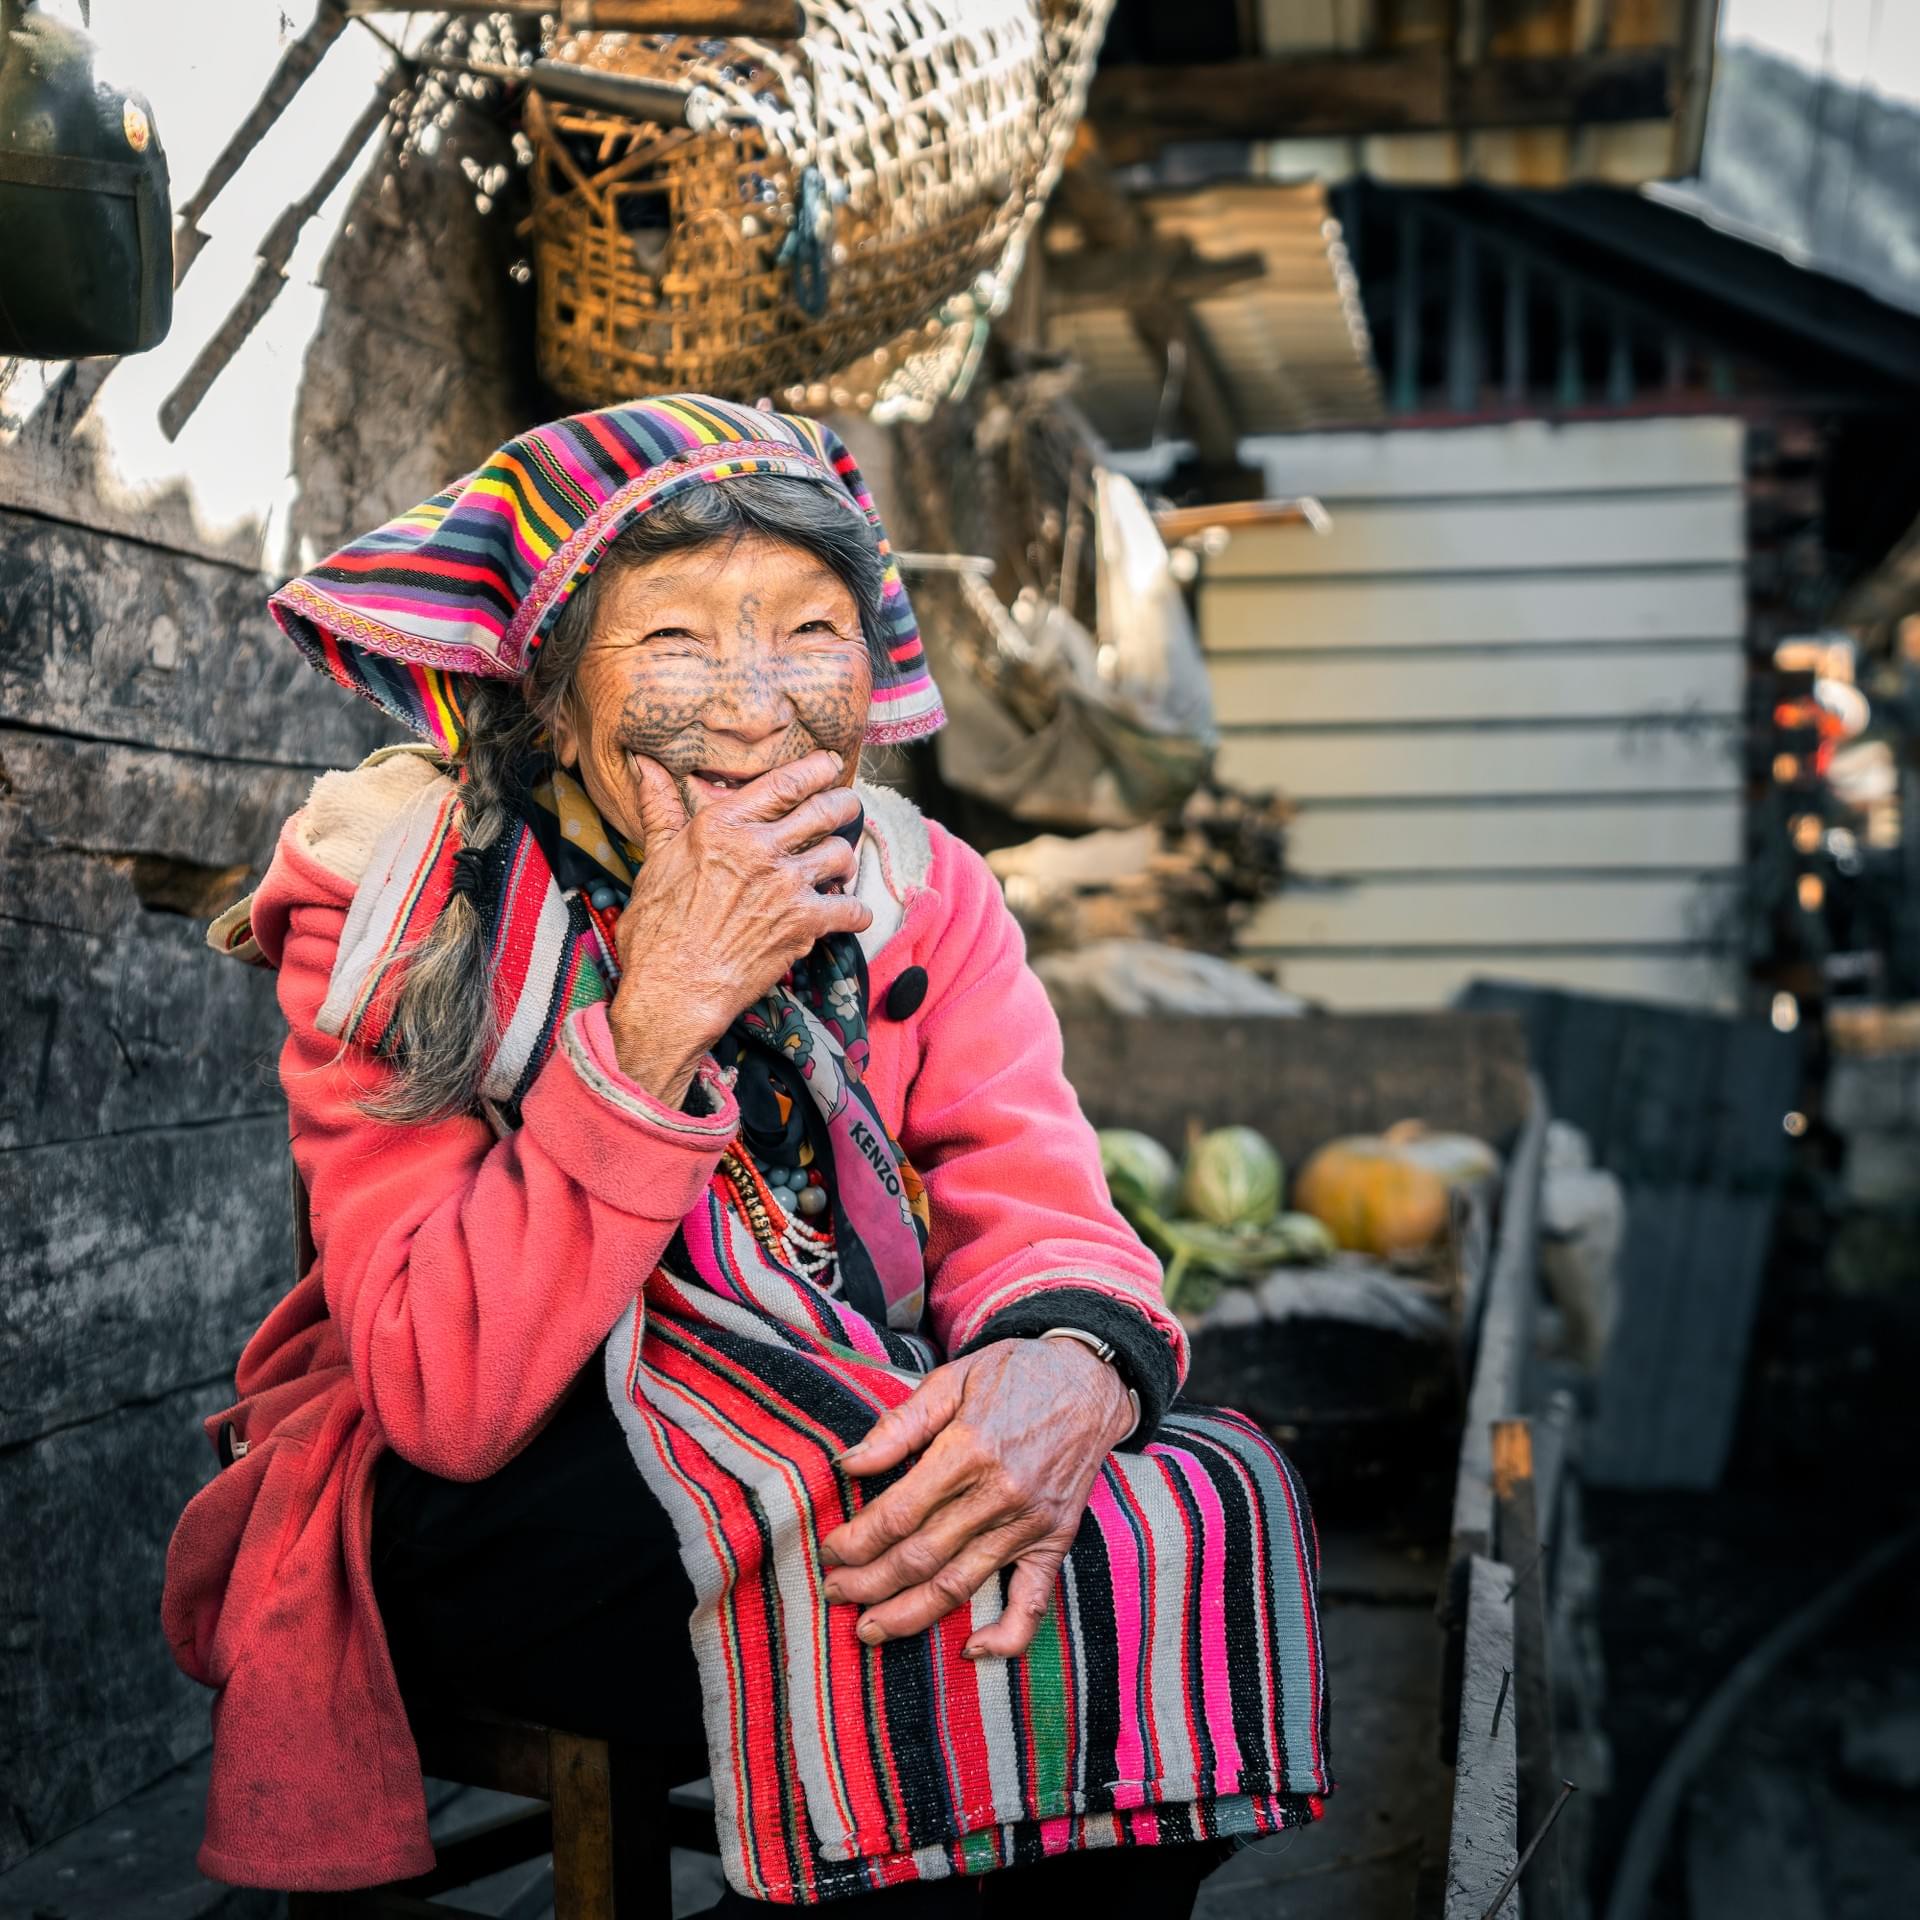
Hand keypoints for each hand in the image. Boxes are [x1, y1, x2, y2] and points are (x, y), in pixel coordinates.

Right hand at [604, 749, 870, 1102]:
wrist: (674, 990)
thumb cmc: (657, 930)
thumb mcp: (654, 860)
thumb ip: (661, 809)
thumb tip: (644, 765)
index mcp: (724, 826)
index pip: (785, 782)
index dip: (816, 769)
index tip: (830, 764)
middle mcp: (761, 849)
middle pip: (826, 811)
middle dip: (845, 805)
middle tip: (848, 807)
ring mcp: (787, 885)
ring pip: (841, 855)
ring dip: (844, 860)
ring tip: (839, 866)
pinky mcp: (805, 924)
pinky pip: (851, 908)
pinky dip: (856, 911)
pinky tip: (849, 913)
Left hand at [817, 1337, 1134, 1658]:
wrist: (1090, 1379)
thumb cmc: (1015, 1373)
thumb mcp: (952, 1379)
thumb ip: (901, 1425)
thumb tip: (850, 1463)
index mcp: (968, 1451)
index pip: (898, 1515)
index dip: (857, 1540)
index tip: (830, 1550)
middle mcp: (999, 1495)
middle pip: (920, 1557)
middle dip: (868, 1582)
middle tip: (834, 1592)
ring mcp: (1030, 1525)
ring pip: (959, 1586)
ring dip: (909, 1615)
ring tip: (870, 1629)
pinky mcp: (1056, 1541)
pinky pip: (1033, 1603)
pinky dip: (1006, 1636)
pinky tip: (971, 1650)